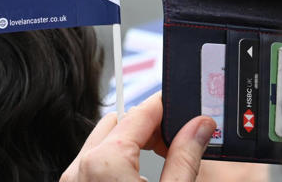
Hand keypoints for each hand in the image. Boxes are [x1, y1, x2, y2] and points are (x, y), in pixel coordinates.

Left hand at [61, 92, 215, 181]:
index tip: (188, 109)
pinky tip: (139, 174)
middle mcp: (81, 168)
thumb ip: (185, 157)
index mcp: (104, 163)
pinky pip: (93, 163)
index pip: (141, 114)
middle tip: (179, 140)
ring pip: (104, 141)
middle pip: (120, 123)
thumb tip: (201, 126)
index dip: (168, 107)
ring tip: (163, 159)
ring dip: (132, 144)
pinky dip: (117, 161)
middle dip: (150, 127)